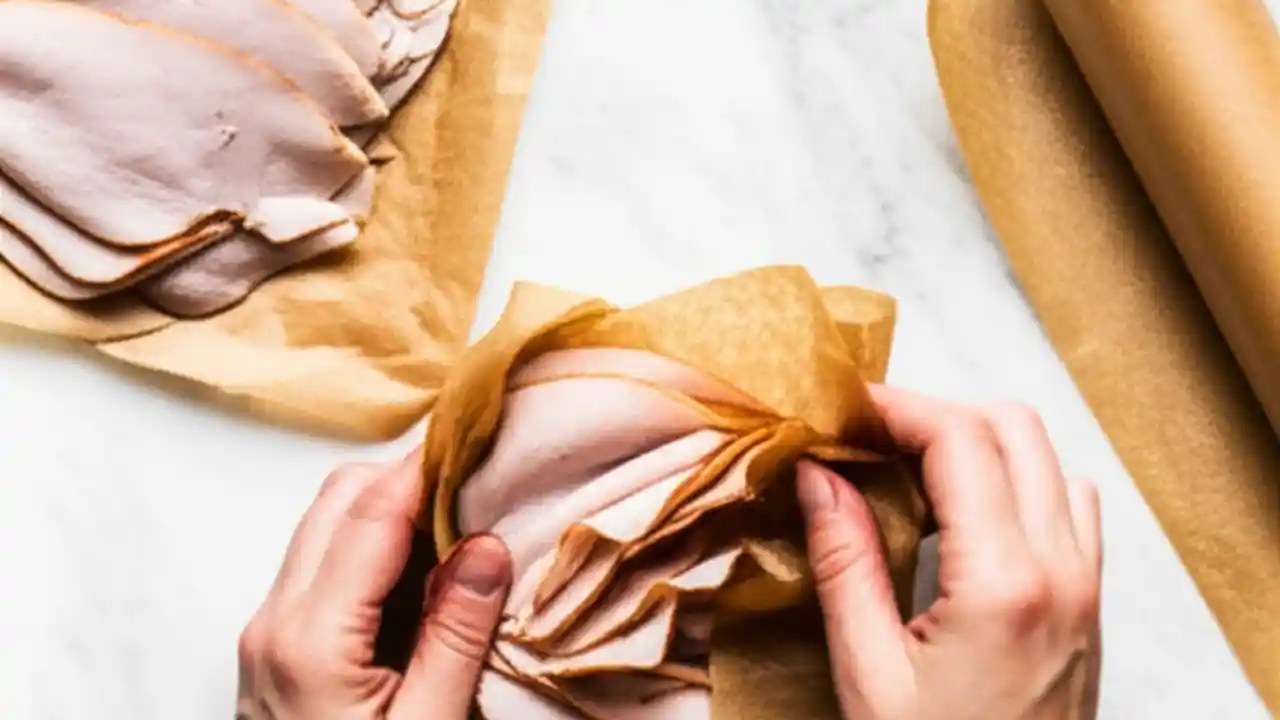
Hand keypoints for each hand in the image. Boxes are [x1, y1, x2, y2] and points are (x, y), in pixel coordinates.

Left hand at [237, 449, 512, 719]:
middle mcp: (274, 623)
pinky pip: (320, 565)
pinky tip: (421, 578)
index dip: (425, 468)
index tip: (477, 438)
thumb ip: (456, 639)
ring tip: (459, 535)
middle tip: (479, 492)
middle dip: (408, 481)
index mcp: (311, 642)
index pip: (371, 515)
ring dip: (388, 512)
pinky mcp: (274, 647)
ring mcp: (267, 633)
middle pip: (338, 500)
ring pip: (325, 525)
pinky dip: (370, 547)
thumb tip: (487, 547)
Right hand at [798, 385, 1101, 719]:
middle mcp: (1061, 569)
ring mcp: (1085, 584)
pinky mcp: (1089, 603)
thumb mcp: (868, 673)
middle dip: (934, 410)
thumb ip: (845, 563)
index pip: (961, 439)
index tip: (843, 406)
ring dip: (979, 439)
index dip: (897, 405)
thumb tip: (817, 475)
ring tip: (909, 465)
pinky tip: (964, 509)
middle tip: (867, 432)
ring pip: (1048, 455)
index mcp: (1004, 583)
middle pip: (1013, 426)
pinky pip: (1069, 501)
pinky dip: (1018, 476)